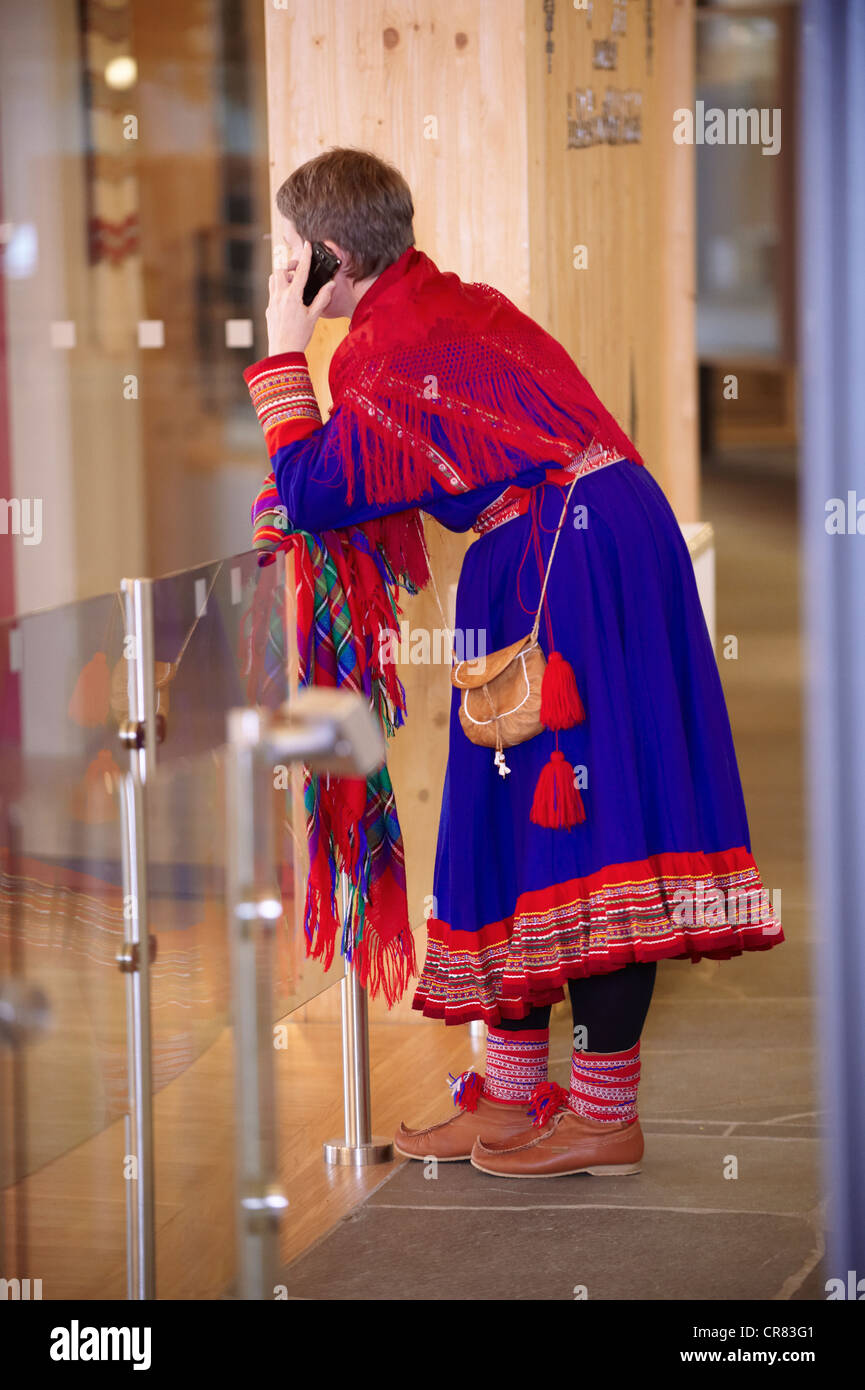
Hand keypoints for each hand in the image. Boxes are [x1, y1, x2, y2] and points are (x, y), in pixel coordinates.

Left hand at [266, 240, 335, 355]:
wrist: (283, 352)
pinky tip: (287, 300)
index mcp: (293, 296)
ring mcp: (272, 302)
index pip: (301, 271)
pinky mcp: (268, 310)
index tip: (306, 244)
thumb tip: (331, 285)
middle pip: (280, 270)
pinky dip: (279, 290)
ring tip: (292, 284)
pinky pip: (272, 293)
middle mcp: (280, 296)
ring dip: (281, 277)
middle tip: (298, 272)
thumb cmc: (299, 336)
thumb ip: (322, 298)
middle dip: (289, 267)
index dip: (305, 256)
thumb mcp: (314, 317)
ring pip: (273, 280)